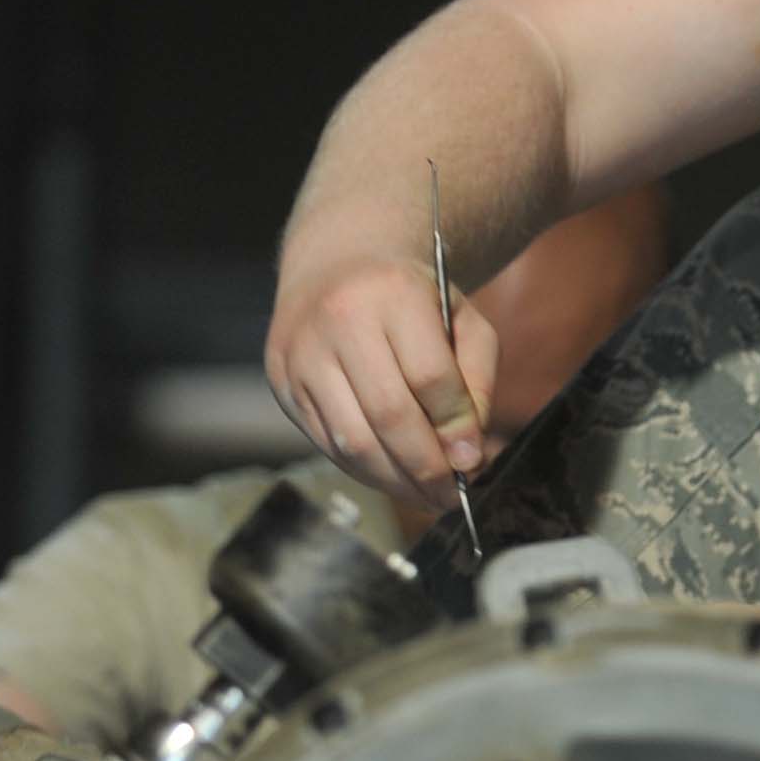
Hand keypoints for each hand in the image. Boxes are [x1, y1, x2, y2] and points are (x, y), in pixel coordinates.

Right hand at [265, 252, 501, 507]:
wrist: (338, 264)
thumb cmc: (413, 300)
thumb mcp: (462, 320)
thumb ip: (476, 382)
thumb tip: (466, 452)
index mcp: (393, 293)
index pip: (429, 376)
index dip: (455, 428)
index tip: (474, 461)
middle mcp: (339, 319)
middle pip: (388, 414)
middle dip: (425, 466)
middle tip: (451, 496)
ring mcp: (303, 352)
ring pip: (352, 439)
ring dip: (394, 480)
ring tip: (425, 495)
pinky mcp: (282, 380)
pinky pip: (326, 442)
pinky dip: (363, 470)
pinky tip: (391, 478)